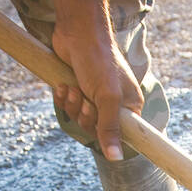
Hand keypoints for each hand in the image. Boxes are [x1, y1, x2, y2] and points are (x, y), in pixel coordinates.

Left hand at [50, 30, 143, 160]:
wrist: (78, 31)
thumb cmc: (99, 60)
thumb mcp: (108, 98)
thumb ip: (110, 128)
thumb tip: (117, 158)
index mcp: (129, 106)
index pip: (123, 136)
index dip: (110, 136)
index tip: (104, 130)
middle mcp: (113, 104)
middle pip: (96, 130)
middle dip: (86, 115)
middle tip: (86, 99)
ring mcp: (94, 96)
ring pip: (79, 118)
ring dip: (72, 105)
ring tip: (73, 87)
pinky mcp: (77, 89)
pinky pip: (67, 107)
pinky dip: (62, 98)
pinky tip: (63, 84)